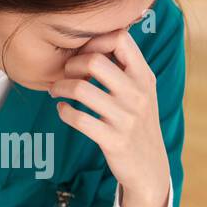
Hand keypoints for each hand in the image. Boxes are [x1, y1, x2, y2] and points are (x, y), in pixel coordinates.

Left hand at [49, 28, 169, 206]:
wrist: (150, 169)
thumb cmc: (139, 124)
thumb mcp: (143, 92)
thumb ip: (127, 67)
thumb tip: (99, 37)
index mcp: (144, 77)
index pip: (121, 39)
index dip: (95, 40)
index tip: (83, 53)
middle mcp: (138, 94)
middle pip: (96, 60)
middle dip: (72, 64)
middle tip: (65, 73)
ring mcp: (126, 118)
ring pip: (82, 89)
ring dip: (60, 87)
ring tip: (56, 90)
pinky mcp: (113, 140)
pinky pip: (78, 119)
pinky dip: (64, 112)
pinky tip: (62, 110)